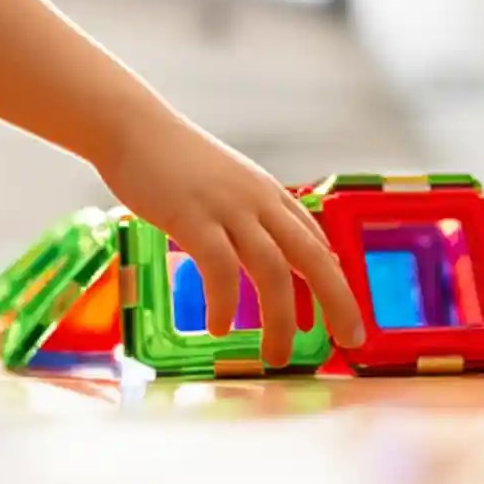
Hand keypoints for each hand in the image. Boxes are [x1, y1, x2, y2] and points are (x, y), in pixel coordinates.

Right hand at [96, 112, 363, 366]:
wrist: (132, 126)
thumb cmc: (172, 161)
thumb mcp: (224, 184)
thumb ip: (246, 215)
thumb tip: (257, 253)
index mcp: (269, 194)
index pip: (316, 243)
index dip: (335, 282)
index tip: (343, 315)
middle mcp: (259, 201)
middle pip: (314, 257)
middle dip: (338, 303)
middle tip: (350, 340)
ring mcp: (228, 208)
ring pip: (273, 271)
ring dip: (280, 321)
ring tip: (275, 357)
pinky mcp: (193, 218)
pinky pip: (221, 270)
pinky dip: (225, 304)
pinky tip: (219, 328)